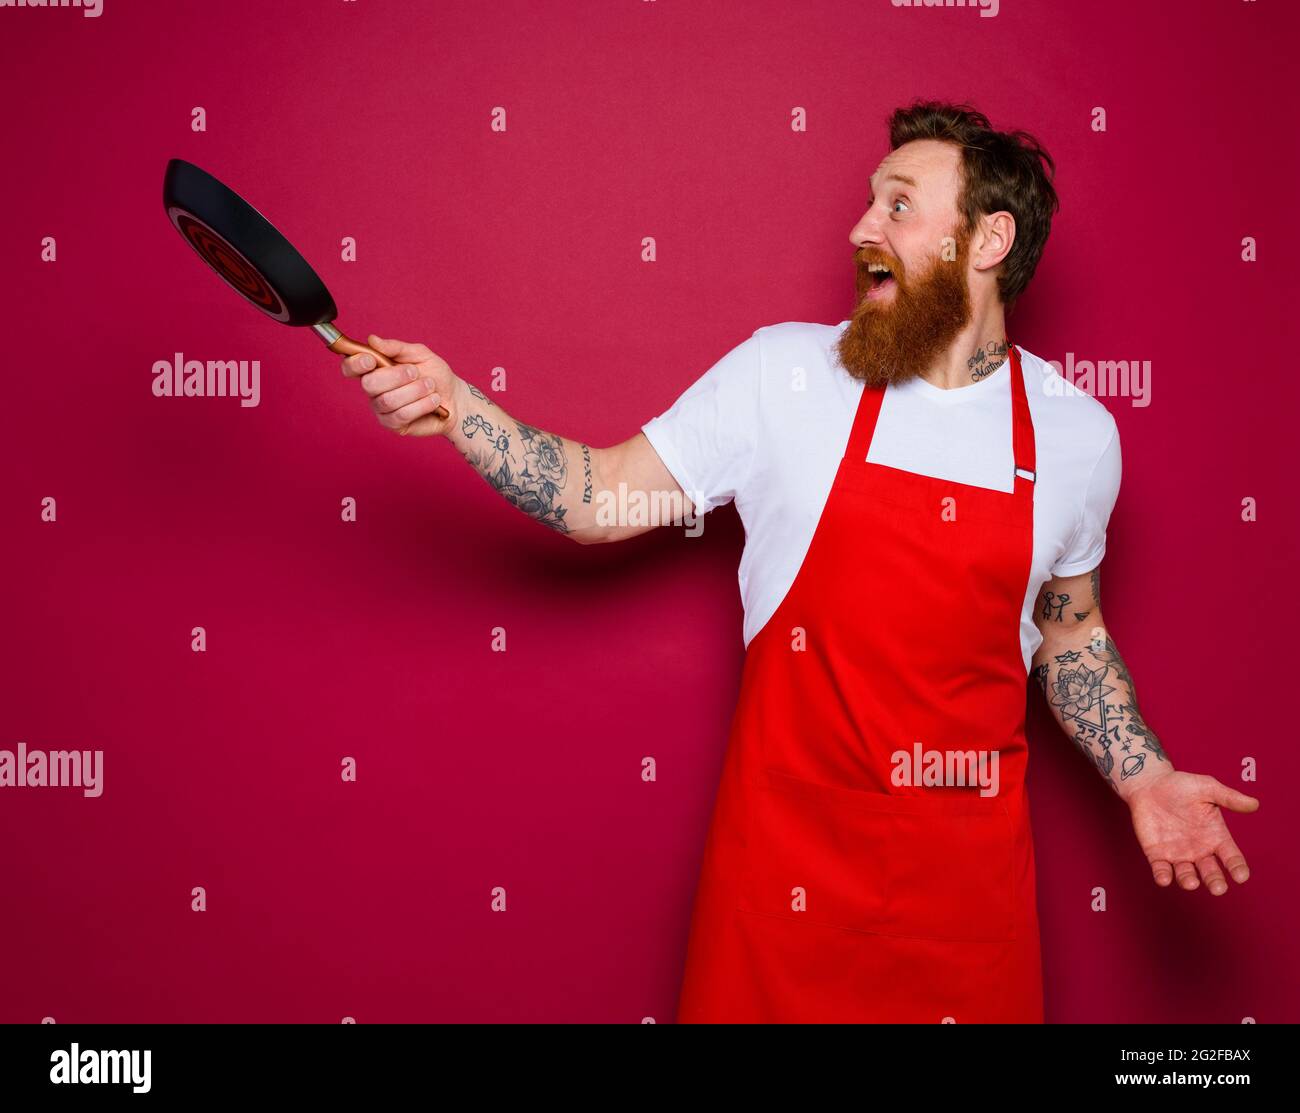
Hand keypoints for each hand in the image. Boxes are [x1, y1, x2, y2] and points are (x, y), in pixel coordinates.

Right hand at [340, 334, 458, 437]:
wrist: (455, 399)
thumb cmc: (436, 375)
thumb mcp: (420, 354)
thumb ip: (396, 347)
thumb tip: (373, 340)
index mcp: (375, 369)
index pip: (350, 367)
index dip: (355, 364)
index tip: (371, 360)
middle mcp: (374, 390)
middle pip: (369, 384)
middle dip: (396, 376)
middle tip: (416, 372)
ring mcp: (382, 409)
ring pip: (388, 400)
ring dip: (414, 391)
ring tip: (430, 386)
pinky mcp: (394, 425)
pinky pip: (401, 415)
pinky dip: (421, 405)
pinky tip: (433, 401)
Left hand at [1127, 771, 1258, 894]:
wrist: (1150, 784)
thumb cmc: (1181, 786)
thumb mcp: (1207, 787)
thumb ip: (1228, 797)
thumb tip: (1254, 804)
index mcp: (1216, 837)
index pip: (1231, 857)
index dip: (1237, 867)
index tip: (1241, 876)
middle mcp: (1200, 850)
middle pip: (1211, 872)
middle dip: (1214, 881)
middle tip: (1218, 889)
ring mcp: (1178, 854)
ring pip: (1186, 874)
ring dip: (1188, 881)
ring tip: (1191, 883)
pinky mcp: (1157, 854)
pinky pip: (1161, 869)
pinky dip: (1163, 876)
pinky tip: (1163, 879)